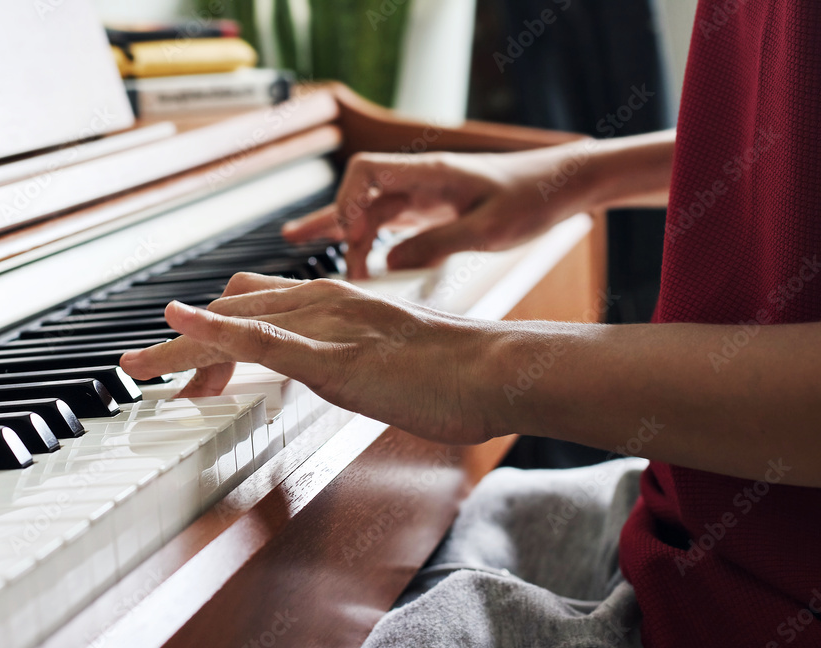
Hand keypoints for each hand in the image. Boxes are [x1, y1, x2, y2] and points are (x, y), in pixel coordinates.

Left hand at [119, 272, 502, 444]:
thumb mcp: (390, 361)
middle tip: (145, 370)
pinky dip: (214, 335)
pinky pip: (261, 340)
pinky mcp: (333, 357)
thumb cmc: (454, 372)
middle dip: (182, 344)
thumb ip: (356, 359)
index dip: (214, 334)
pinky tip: (179, 331)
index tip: (191, 368)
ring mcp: (326, 327)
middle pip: (230, 311)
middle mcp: (323, 303)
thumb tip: (340, 374)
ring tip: (134, 369)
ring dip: (177, 348)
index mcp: (336, 301)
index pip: (256, 307)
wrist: (497, 370)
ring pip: (231, 326)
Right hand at [282, 144, 597, 277]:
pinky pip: (387, 222)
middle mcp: (419, 180)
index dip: (347, 202)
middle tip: (319, 256)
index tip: (351, 239)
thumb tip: (388, 263)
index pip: (366, 172)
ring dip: (341, 230)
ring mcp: (423, 195)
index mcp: (429, 173)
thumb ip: (438, 245)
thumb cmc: (533, 198)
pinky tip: (349, 251)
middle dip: (336, 224)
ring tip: (296, 240)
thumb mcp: (489, 230)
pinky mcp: (431, 211)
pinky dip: (366, 236)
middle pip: (359, 194)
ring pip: (369, 209)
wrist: (563, 185)